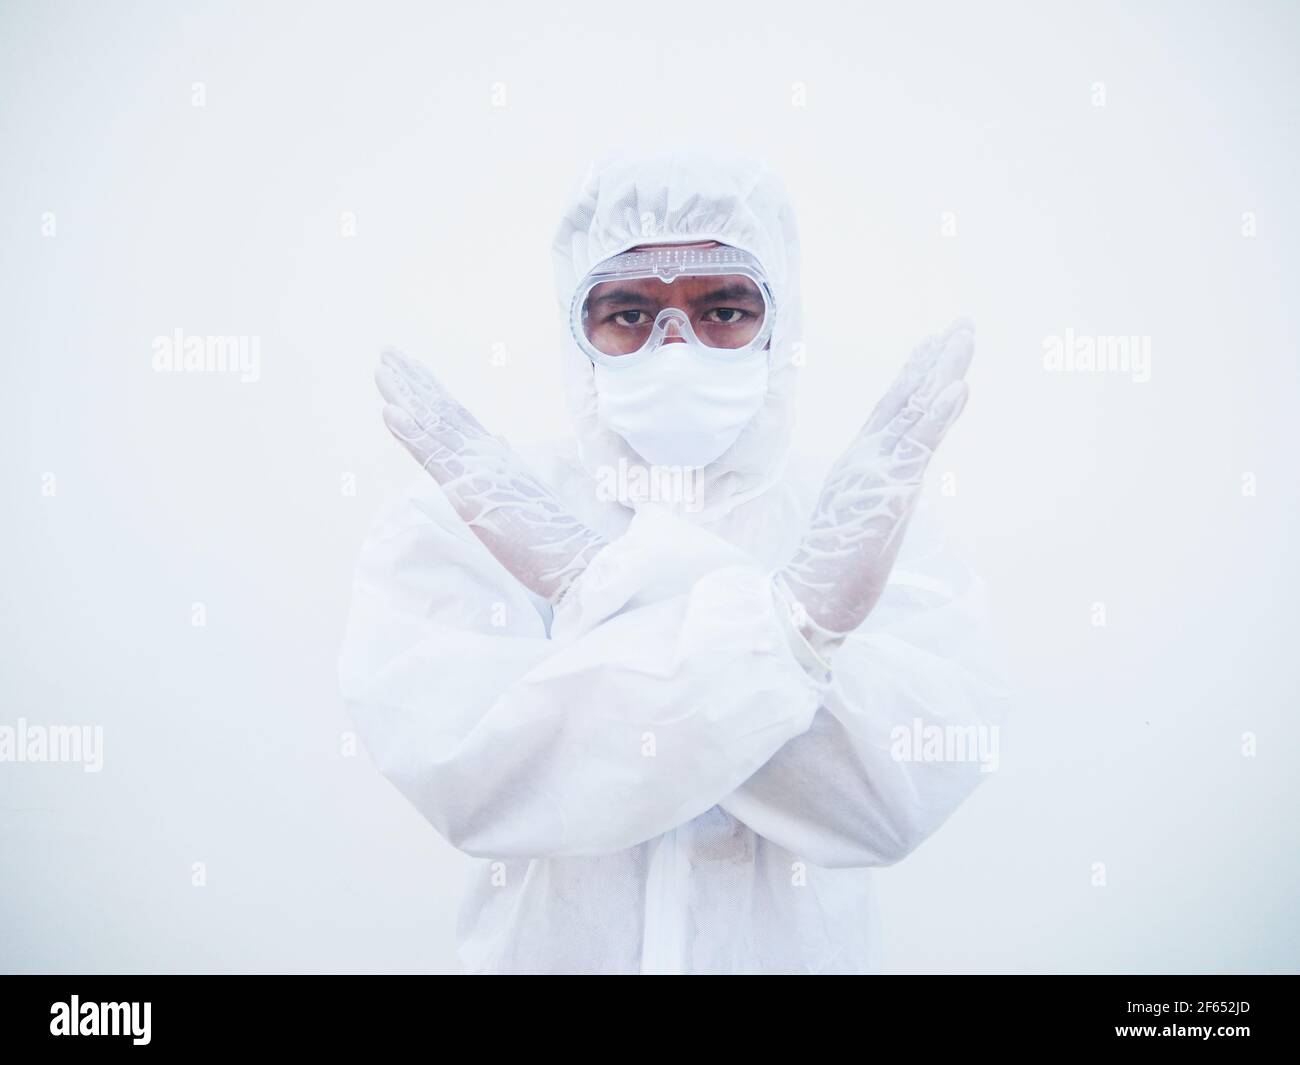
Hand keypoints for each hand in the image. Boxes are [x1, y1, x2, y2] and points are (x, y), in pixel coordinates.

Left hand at [375, 349, 605, 603]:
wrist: (574, 556)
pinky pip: (432, 456)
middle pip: (442, 410)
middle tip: (387, 351)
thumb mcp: (523, 491)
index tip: (411, 366)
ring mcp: (476, 467)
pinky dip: (410, 432)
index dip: (432, 390)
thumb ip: (508, 462)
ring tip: (382, 366)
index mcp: (494, 456)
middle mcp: (484, 453)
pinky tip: (388, 411)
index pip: (457, 416)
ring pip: (434, 422)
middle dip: (413, 380)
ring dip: (405, 393)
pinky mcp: (468, 489)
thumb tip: (498, 440)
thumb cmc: (551, 534)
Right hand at [774, 321, 973, 657]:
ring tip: (963, 335)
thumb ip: (877, 495)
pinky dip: (938, 413)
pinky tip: (957, 386)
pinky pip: (918, 445)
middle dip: (936, 359)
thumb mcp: (862, 521)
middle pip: (906, 398)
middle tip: (961, 323)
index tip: (933, 344)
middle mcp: (866, 457)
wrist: (808, 599)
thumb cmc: (832, 570)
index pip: (892, 410)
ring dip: (943, 370)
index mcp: (860, 464)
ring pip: (915, 409)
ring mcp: (877, 470)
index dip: (916, 375)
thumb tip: (899, 481)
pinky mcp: (890, 491)